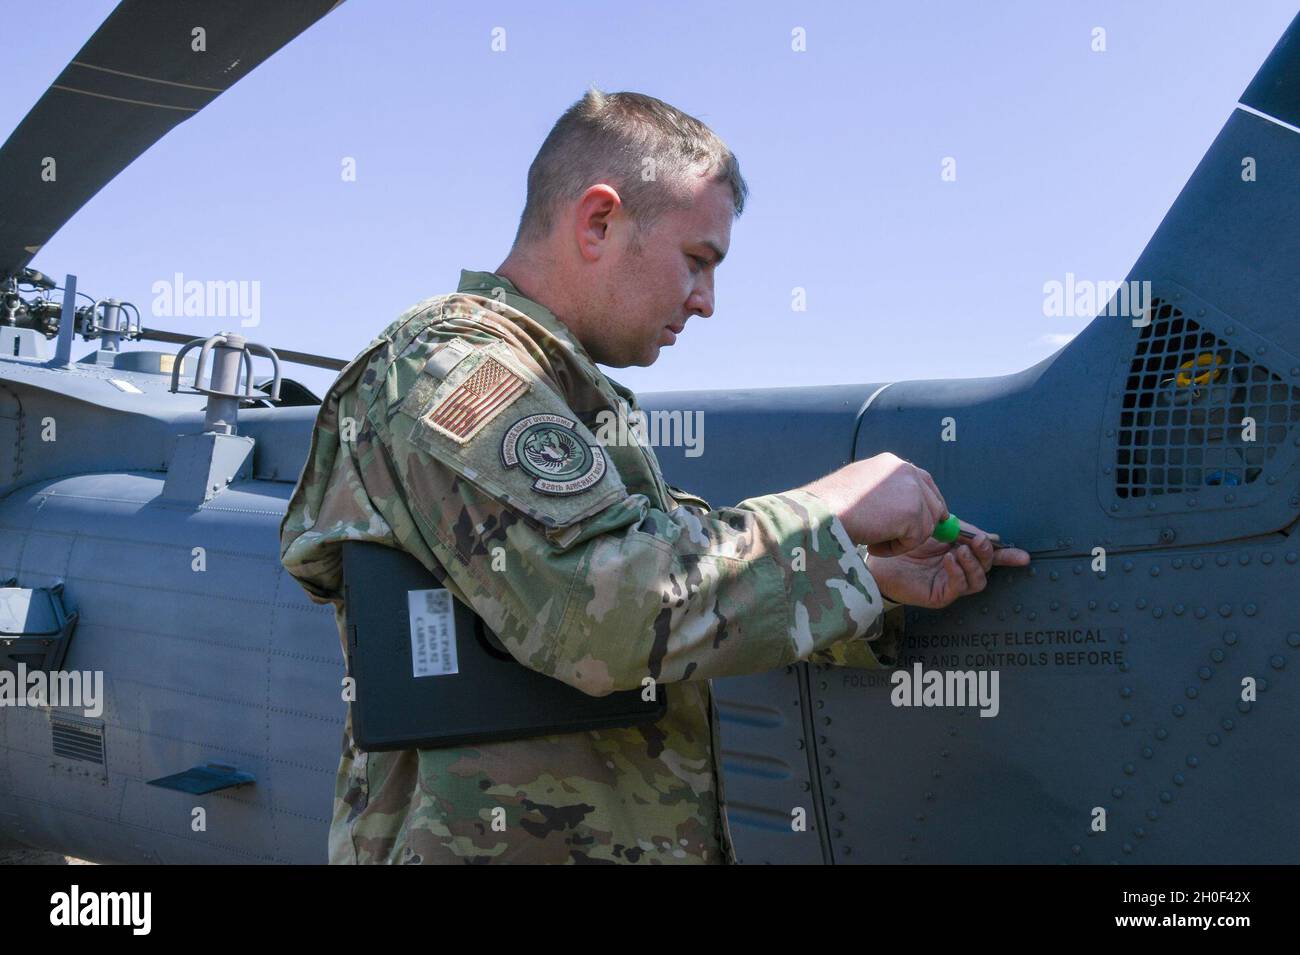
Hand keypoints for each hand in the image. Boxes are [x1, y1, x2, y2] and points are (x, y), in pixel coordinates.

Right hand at [799, 453, 946, 555]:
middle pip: (933, 503)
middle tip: (898, 540)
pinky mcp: (914, 511)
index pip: (924, 482)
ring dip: (902, 539)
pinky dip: (895, 548)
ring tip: (873, 540)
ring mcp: (913, 489)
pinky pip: (915, 540)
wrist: (822, 511)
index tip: (922, 523)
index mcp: (892, 464)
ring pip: (925, 525)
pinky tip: (873, 544)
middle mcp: (906, 470)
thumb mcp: (860, 488)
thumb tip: (907, 512)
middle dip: (921, 525)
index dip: (925, 504)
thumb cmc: (830, 505)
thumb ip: (885, 493)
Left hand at [865, 524, 1030, 608]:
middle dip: (987, 555)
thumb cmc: (907, 541)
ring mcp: (950, 584)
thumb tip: (994, 536)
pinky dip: (958, 572)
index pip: (989, 557)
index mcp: (961, 553)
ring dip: (973, 564)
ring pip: (977, 581)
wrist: (880, 555)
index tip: (1023, 556)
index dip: (1007, 557)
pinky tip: (949, 560)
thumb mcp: (939, 529)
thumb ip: (964, 532)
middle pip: (986, 568)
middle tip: (979, 542)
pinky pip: (958, 588)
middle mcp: (959, 570)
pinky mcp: (939, 595)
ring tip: (960, 550)